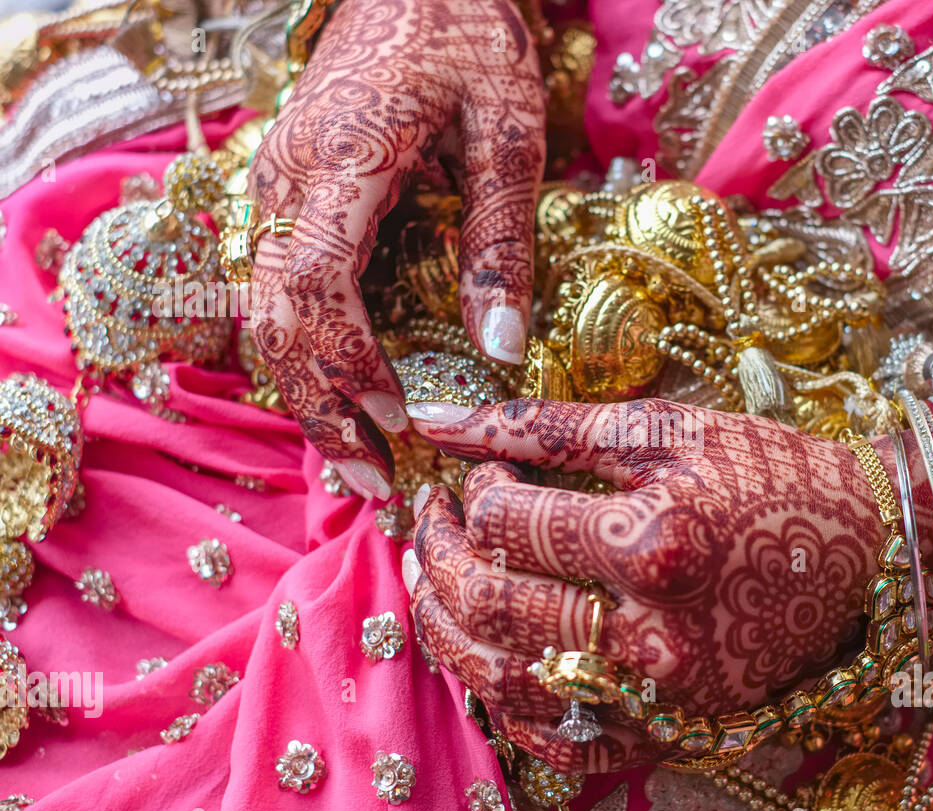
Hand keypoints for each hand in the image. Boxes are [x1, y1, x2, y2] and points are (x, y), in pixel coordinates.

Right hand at [248, 0, 544, 496]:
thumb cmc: (465, 31)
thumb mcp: (508, 128)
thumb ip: (503, 238)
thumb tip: (498, 348)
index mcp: (342, 158)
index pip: (315, 283)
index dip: (346, 363)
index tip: (396, 420)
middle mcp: (288, 179)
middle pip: (273, 318)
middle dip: (318, 408)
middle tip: (374, 482)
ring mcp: (278, 186)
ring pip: (264, 313)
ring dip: (306, 394)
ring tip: (356, 462)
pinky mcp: (289, 195)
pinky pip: (280, 291)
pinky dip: (306, 356)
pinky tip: (341, 399)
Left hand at [402, 399, 932, 770]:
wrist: (872, 555)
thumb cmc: (773, 478)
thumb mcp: (668, 430)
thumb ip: (546, 423)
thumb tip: (436, 418)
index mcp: (652, 544)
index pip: (508, 521)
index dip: (473, 489)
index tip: (480, 473)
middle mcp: (652, 635)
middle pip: (491, 606)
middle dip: (440, 556)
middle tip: (433, 523)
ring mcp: (662, 698)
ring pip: (506, 681)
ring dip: (450, 632)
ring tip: (441, 585)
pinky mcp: (673, 733)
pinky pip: (564, 746)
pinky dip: (511, 709)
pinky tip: (494, 663)